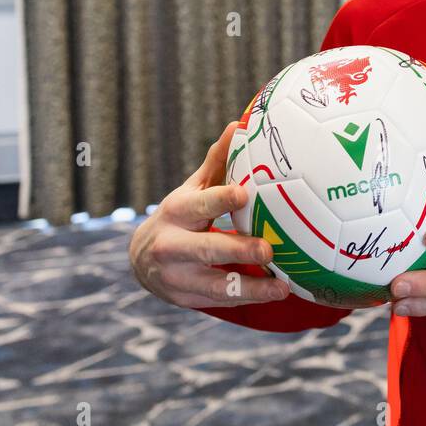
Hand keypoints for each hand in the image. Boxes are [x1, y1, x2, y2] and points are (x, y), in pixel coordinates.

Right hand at [129, 121, 290, 308]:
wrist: (143, 260)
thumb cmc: (182, 216)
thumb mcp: (192, 190)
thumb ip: (217, 164)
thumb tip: (238, 125)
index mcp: (177, 211)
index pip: (200, 204)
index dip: (221, 199)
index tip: (245, 195)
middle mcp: (171, 245)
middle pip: (206, 249)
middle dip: (237, 250)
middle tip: (269, 250)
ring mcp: (176, 276)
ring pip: (214, 285)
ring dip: (250, 288)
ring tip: (281, 288)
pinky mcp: (185, 299)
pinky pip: (220, 300)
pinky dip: (248, 298)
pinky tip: (275, 294)